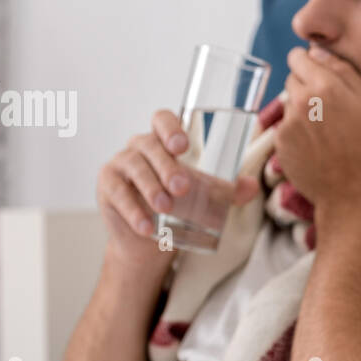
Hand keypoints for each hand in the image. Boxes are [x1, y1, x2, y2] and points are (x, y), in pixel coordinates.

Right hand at [97, 109, 259, 272]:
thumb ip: (227, 191)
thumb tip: (252, 187)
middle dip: (167, 166)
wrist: (150, 241)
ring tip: (166, 208)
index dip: (171, 128)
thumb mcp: (203, 197)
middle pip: (150, 146)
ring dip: (151, 188)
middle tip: (183, 188)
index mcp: (164, 142)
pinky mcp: (108, 188)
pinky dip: (133, 212)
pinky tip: (146, 227)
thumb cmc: (178, 208)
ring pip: (134, 168)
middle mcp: (140, 148)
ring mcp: (121, 166)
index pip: (162, 120)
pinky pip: (118, 194)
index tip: (183, 146)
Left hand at [274, 45, 360, 213]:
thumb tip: (317, 51)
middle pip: (291, 78)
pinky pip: (284, 127)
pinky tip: (314, 146)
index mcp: (325, 86)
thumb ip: (343, 71)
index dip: (308, 63)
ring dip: (300, 111)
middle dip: (305, 87)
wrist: (351, 193)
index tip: (317, 75)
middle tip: (326, 109)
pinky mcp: (279, 142)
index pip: (298, 56)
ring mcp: (287, 123)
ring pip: (287, 103)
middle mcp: (301, 101)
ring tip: (323, 131)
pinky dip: (295, 133)